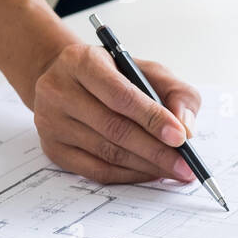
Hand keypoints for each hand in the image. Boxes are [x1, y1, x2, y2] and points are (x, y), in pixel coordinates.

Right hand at [0, 0, 201, 184]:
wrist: (67, 78)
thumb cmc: (115, 74)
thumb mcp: (149, 70)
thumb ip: (176, 93)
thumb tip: (186, 128)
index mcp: (82, 62)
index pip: (121, 96)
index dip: (153, 119)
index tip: (181, 138)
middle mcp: (58, 91)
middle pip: (114, 128)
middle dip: (156, 151)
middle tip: (184, 165)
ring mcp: (51, 122)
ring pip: (106, 153)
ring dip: (146, 166)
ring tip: (173, 170)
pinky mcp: (52, 148)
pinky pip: (95, 170)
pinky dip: (128, 175)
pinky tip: (149, 173)